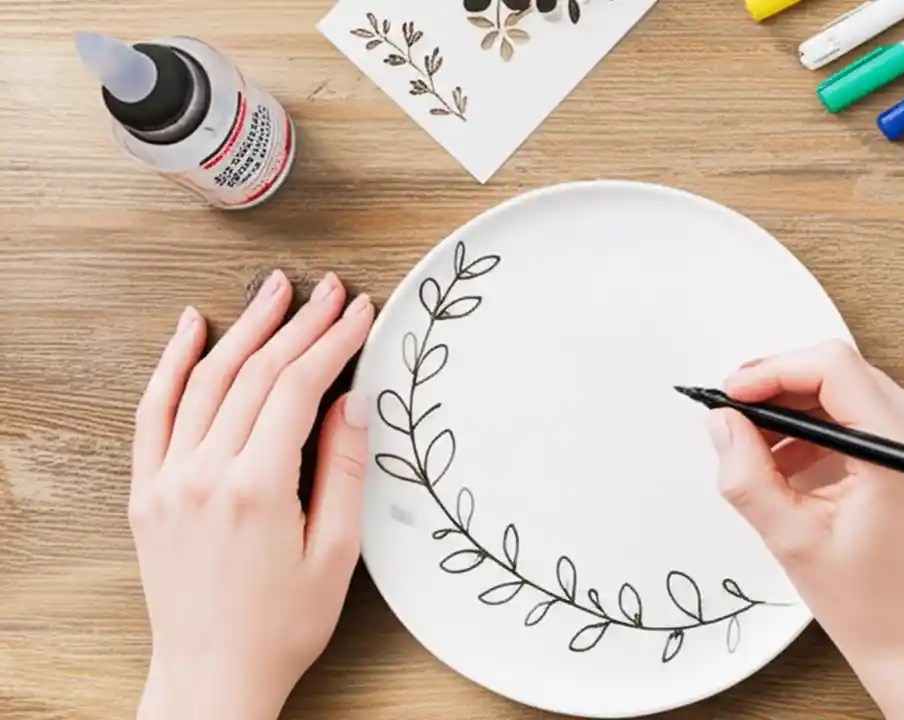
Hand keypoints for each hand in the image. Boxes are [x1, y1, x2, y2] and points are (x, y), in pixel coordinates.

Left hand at [130, 271, 374, 719]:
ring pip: (206, 380)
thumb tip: (352, 401)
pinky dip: (172, 364)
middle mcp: (204, 474)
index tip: (359, 314)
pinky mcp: (147, 490)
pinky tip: (192, 328)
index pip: (298, 389)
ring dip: (245, 329)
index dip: (333, 343)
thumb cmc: (281, 624)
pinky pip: (155, 411)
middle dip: (299, 325)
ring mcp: (168, 479)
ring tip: (275, 291)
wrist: (213, 673)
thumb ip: (343, 471)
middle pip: (255, 374)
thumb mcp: (335, 554)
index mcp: (257, 489)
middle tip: (330, 291)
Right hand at [706, 341, 903, 718]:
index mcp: (900, 448)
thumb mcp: (790, 537)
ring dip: (787, 409)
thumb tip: (722, 422)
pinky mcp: (903, 443)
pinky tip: (780, 462)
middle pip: (832, 369)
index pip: (832, 368)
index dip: (773, 371)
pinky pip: (845, 409)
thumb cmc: (865, 596)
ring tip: (752, 449)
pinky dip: (805, 425)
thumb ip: (747, 475)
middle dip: (774, 388)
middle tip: (731, 418)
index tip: (732, 394)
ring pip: (835, 385)